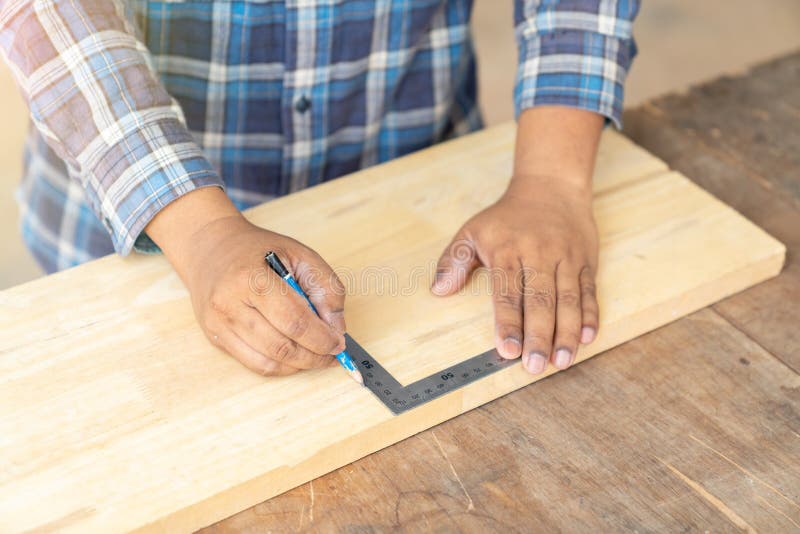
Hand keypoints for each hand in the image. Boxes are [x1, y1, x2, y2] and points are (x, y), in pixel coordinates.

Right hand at [145, 188, 345, 375]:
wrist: (209, 248)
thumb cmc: (258, 250)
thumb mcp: (300, 254)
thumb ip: (326, 287)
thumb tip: (336, 328)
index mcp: (252, 278)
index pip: (295, 321)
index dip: (322, 338)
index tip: (339, 343)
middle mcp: (230, 304)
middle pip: (281, 346)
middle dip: (314, 356)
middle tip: (332, 354)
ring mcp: (219, 324)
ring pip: (268, 362)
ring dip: (299, 365)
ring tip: (317, 355)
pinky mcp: (215, 337)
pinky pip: (253, 364)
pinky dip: (280, 366)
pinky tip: (295, 356)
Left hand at [431, 177, 598, 374]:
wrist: (551, 186)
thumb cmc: (508, 216)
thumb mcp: (473, 230)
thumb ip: (454, 260)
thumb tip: (439, 289)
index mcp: (507, 250)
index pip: (507, 292)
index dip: (508, 323)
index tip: (506, 349)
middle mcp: (538, 255)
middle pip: (540, 301)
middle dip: (538, 336)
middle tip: (535, 366)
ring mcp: (565, 259)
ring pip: (568, 299)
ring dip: (566, 333)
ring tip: (562, 360)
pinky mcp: (586, 261)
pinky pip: (589, 291)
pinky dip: (589, 315)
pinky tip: (586, 337)